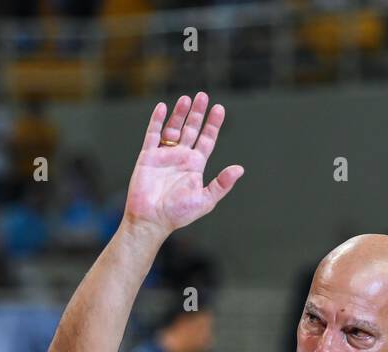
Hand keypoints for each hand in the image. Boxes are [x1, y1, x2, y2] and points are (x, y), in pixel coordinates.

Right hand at [124, 92, 243, 234]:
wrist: (151, 220)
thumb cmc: (178, 214)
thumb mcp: (205, 200)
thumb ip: (221, 184)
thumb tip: (239, 169)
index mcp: (195, 166)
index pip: (206, 140)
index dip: (213, 125)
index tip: (219, 109)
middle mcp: (181, 158)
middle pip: (191, 130)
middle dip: (197, 113)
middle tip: (203, 96)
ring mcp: (164, 155)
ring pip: (173, 128)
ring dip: (180, 114)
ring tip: (187, 98)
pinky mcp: (148, 156)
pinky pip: (153, 134)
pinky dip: (157, 120)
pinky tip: (163, 107)